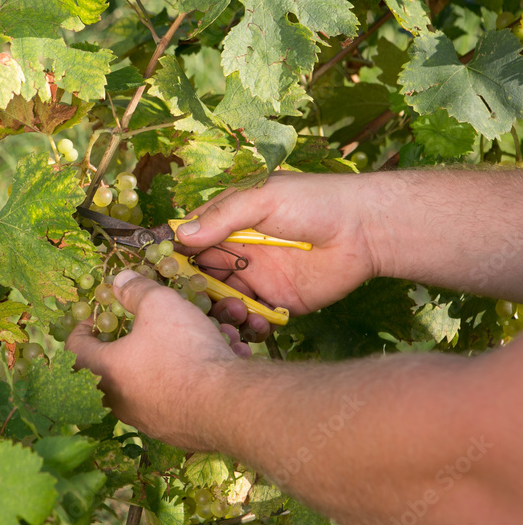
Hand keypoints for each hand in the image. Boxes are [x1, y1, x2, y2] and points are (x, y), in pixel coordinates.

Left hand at [66, 269, 242, 449]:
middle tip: (146, 326)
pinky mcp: (176, 431)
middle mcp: (119, 401)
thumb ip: (136, 290)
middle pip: (116, 365)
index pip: (75, 348)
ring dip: (176, 354)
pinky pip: (181, 395)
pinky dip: (197, 375)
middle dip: (136, 340)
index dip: (83, 327)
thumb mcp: (159, 305)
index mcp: (104, 372)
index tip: (97, 317)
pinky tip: (224, 358)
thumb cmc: (183, 351)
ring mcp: (147, 419)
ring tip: (202, 335)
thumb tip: (119, 281)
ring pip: (156, 379)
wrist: (227, 404)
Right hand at [178, 171, 379, 315]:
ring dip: (217, 311)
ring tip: (229, 313)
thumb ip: (223, 217)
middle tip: (188, 303)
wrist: (365, 230)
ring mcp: (256, 279)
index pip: (190, 240)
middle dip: (191, 291)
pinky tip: (250, 324)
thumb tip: (181, 236)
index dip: (174, 256)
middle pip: (200, 276)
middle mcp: (238, 252)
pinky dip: (245, 325)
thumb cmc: (314, 202)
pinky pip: (251, 319)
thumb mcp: (263, 198)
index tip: (160, 272)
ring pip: (221, 301)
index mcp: (230, 223)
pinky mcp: (276, 302)